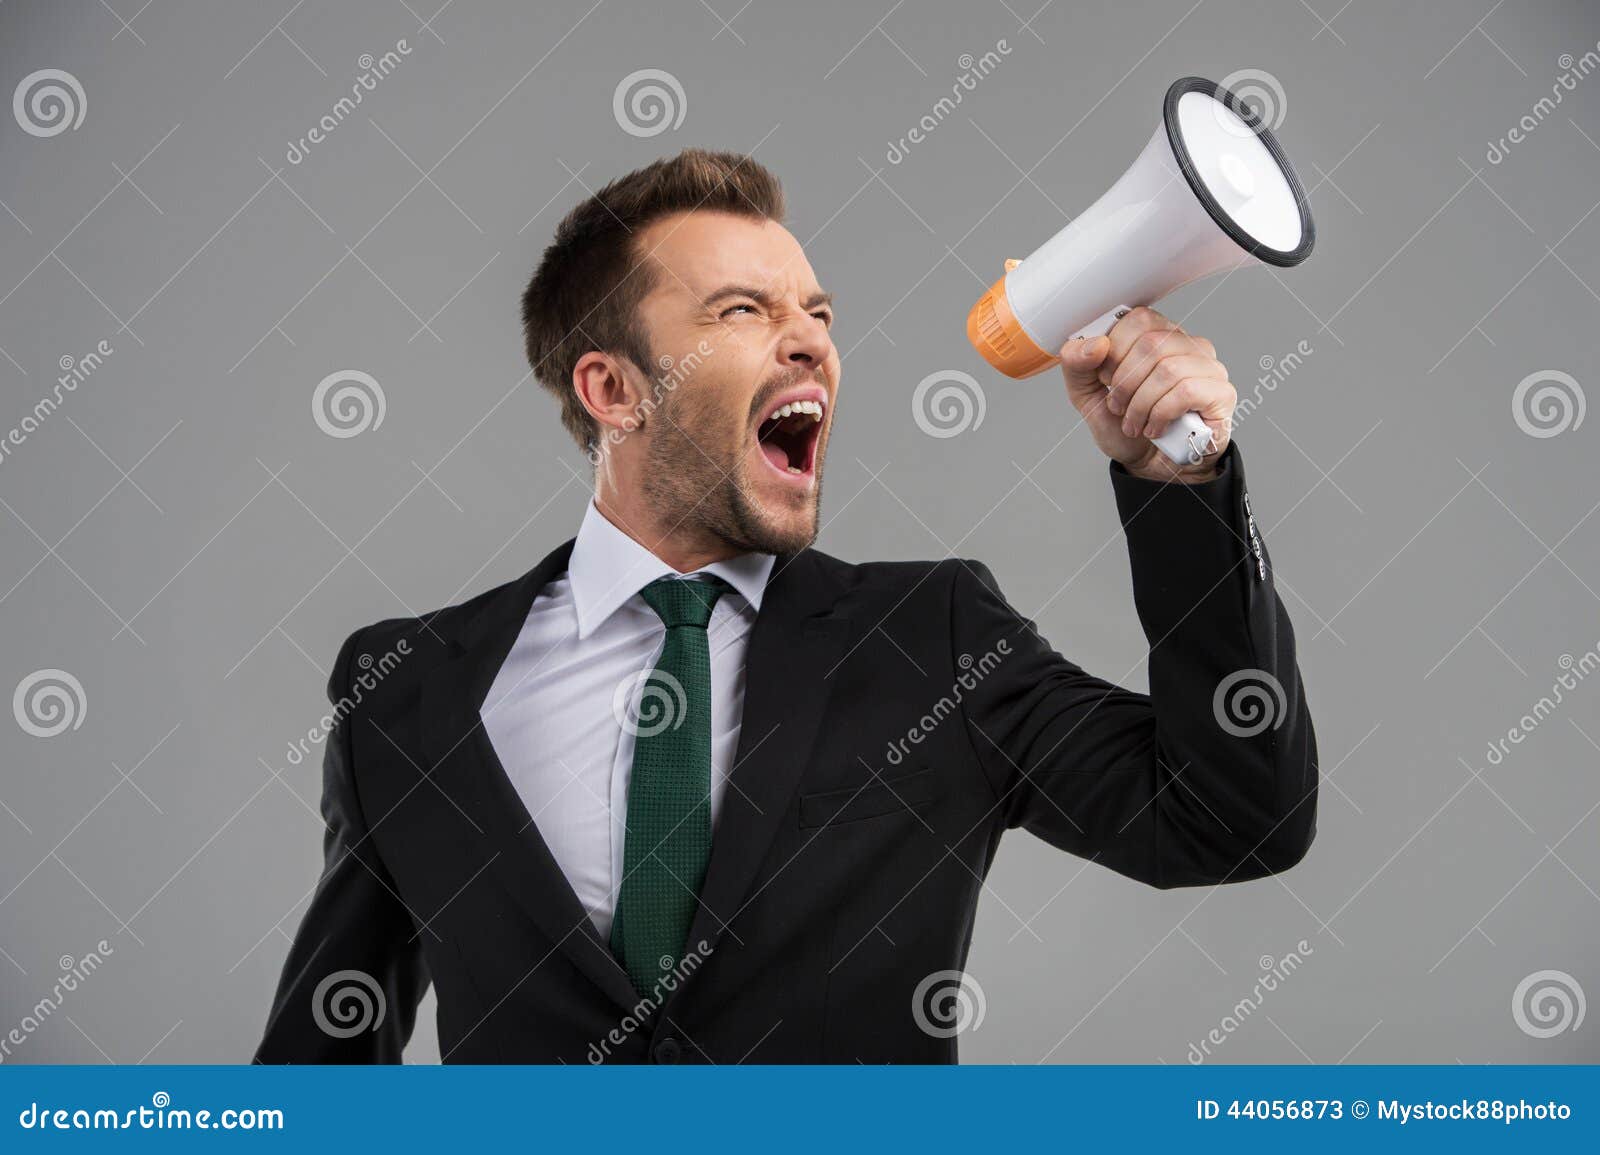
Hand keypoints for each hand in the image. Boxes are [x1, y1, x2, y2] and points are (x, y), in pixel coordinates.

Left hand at [1058, 307, 1233, 482]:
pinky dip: (1161, 414)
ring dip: (1140, 404)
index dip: (1114, 352)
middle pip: (1151, 344)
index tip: (1106, 379)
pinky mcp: (1221, 393)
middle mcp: (1186, 344)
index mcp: (1155, 334)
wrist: (1148, 464)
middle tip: (1118, 407)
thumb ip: (1077, 364)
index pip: (1138, 319)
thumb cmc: (1122, 425)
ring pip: (1168, 369)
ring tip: (1134, 423)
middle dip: (1124, 384)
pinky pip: (1187, 391)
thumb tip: (1094, 343)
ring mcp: (1207, 367)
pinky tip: (1155, 428)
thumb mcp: (1086, 394)